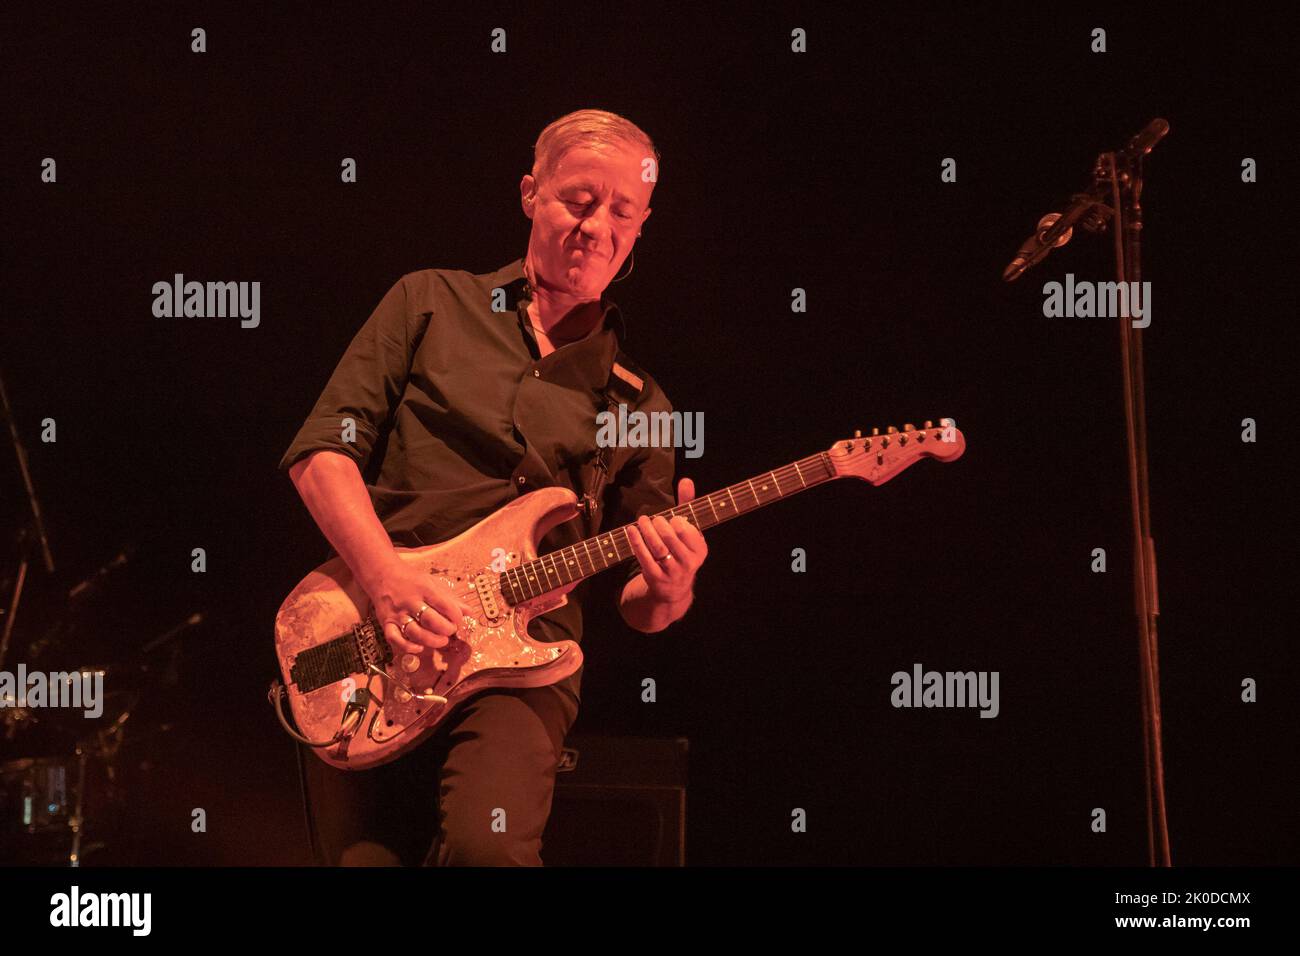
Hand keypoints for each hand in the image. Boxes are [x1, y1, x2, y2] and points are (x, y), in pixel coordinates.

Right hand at [364, 558, 474, 655]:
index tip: (459, 620)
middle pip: (430, 620)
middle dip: (446, 629)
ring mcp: (397, 614)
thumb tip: (469, 612)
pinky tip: (419, 648)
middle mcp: (410, 602)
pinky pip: (395, 639)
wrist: (383, 575)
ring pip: (415, 632)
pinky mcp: (387, 623)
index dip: (455, 616)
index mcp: (424, 589)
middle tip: (451, 630)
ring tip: (442, 641)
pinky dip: (408, 647)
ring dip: (432, 641)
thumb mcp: (433, 583)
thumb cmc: (412, 580)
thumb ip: (451, 598)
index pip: (444, 605)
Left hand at [626, 478, 707, 603]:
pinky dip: (636, 542)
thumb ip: (687, 504)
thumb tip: (686, 480)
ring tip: (642, 520)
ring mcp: (672, 572)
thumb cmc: (681, 550)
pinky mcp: (656, 577)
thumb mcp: (689, 530)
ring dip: (646, 531)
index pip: (688, 531)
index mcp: (700, 550)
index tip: (672, 518)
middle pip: (671, 538)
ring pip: (657, 547)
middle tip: (654, 519)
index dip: (678, 522)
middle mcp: (689, 562)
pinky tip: (630, 530)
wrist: (674, 587)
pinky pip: (644, 557)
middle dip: (660, 524)